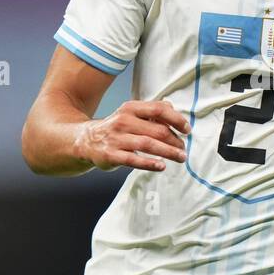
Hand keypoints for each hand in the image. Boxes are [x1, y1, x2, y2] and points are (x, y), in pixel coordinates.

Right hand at [75, 99, 189, 171]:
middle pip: (157, 130)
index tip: (187, 129)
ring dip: (168, 152)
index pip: (159, 110)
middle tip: (184, 148)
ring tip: (180, 157)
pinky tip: (161, 166)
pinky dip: (149, 163)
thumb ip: (151, 111)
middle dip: (175, 140)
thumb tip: (173, 108)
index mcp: (130, 108)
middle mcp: (123, 121)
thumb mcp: (130, 113)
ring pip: (148, 145)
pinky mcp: (111, 155)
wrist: (86, 140)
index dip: (176, 119)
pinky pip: (133, 160)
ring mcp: (117, 138)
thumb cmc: (116, 128)